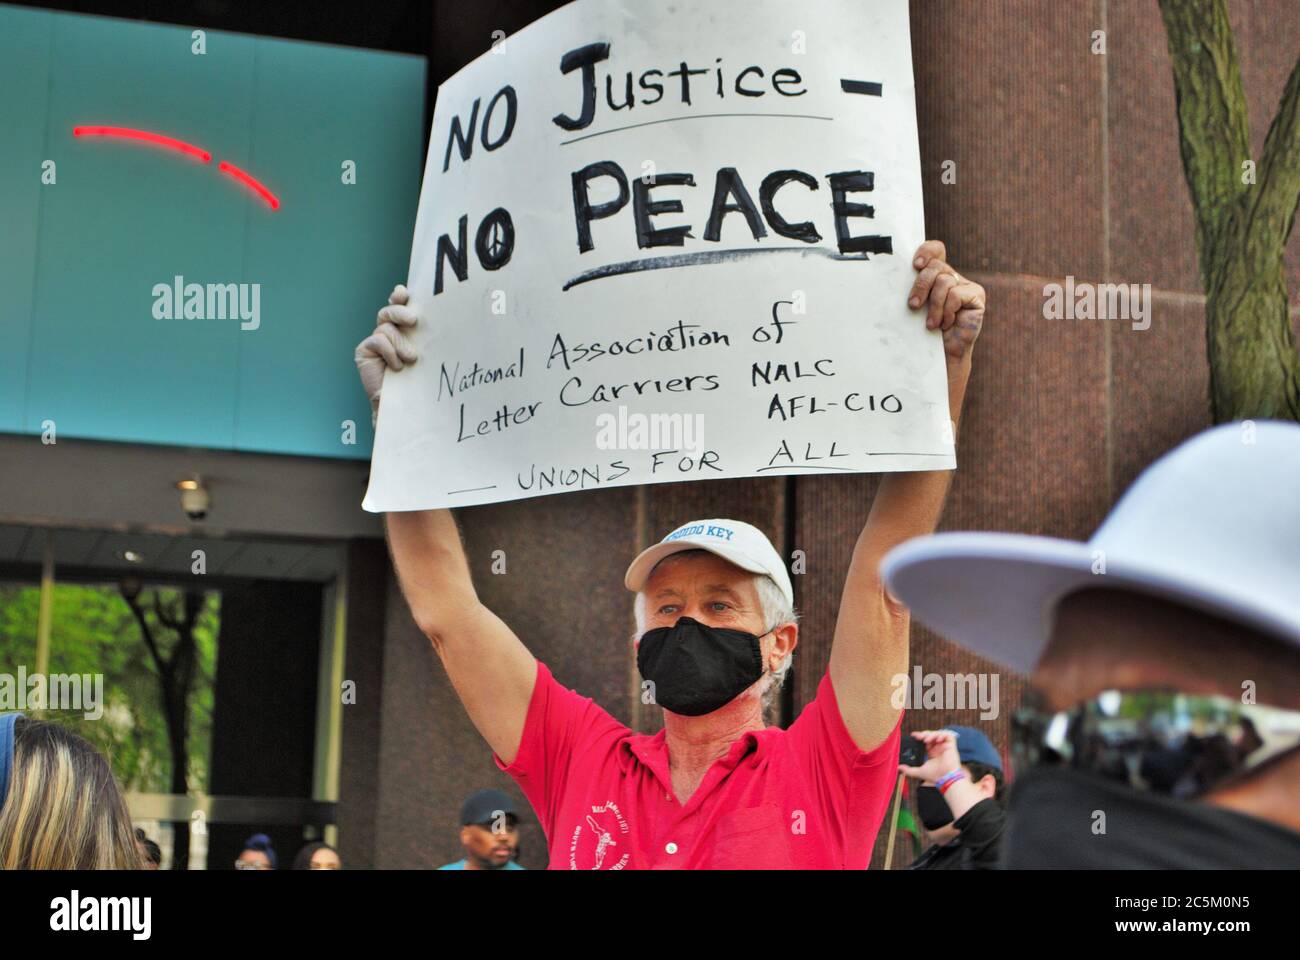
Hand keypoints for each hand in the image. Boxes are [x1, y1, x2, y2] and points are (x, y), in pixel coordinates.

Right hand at [355, 284, 418, 421]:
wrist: (403, 403)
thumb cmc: (419, 378)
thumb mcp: (425, 351)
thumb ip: (424, 334)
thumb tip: (438, 315)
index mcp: (403, 329)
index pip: (398, 306)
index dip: (399, 297)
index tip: (404, 293)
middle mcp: (387, 332)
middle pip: (389, 311)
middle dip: (399, 311)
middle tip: (413, 320)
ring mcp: (375, 341)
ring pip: (386, 328)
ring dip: (400, 343)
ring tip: (411, 359)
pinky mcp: (365, 351)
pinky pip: (378, 341)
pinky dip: (390, 352)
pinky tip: (396, 367)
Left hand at [898, 728, 962, 783]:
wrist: (945, 778)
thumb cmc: (935, 776)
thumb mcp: (919, 771)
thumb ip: (909, 770)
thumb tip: (899, 768)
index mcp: (932, 753)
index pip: (926, 741)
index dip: (920, 736)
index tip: (914, 735)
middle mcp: (939, 749)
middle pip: (932, 735)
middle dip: (925, 734)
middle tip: (919, 737)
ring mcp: (945, 747)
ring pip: (938, 734)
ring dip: (931, 734)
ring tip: (926, 740)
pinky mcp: (951, 746)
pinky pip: (948, 735)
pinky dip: (941, 735)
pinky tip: (936, 740)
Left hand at [907, 240, 984, 363]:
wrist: (940, 357)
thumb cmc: (922, 332)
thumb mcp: (913, 306)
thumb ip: (910, 288)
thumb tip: (893, 273)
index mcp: (936, 275)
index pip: (936, 249)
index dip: (927, 251)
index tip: (915, 265)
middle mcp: (952, 277)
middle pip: (936, 266)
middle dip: (921, 285)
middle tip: (913, 305)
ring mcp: (966, 285)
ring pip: (944, 281)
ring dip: (934, 306)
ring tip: (930, 324)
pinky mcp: (977, 296)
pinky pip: (956, 294)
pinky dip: (947, 311)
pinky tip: (945, 324)